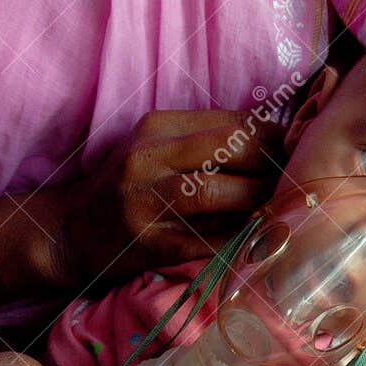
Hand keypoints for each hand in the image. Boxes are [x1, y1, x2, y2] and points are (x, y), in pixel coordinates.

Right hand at [57, 109, 280, 284]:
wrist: (69, 231)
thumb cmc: (127, 188)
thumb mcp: (156, 150)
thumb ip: (206, 140)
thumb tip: (276, 139)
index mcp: (156, 129)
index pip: (230, 122)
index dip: (273, 136)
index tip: (295, 150)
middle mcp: (149, 159)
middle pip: (229, 149)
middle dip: (272, 163)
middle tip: (295, 178)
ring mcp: (147, 202)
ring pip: (219, 192)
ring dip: (258, 199)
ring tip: (279, 205)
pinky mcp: (151, 243)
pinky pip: (209, 239)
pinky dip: (240, 237)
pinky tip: (258, 236)